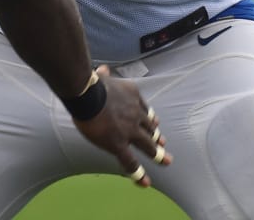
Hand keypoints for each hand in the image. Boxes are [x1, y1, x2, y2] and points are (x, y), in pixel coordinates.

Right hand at [71, 65, 170, 187]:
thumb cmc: (90, 84)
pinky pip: (131, 161)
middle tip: (163, 142)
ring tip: (166, 160)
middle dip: (157, 135)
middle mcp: (135, 113)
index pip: (144, 109)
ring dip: (158, 153)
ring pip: (148, 144)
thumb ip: (104, 76)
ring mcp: (129, 130)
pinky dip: (139, 173)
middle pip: (150, 126)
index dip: (149, 117)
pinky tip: (145, 182)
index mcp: (132, 96)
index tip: (153, 122)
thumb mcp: (102, 77)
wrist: (87, 94)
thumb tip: (101, 69)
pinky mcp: (119, 143)